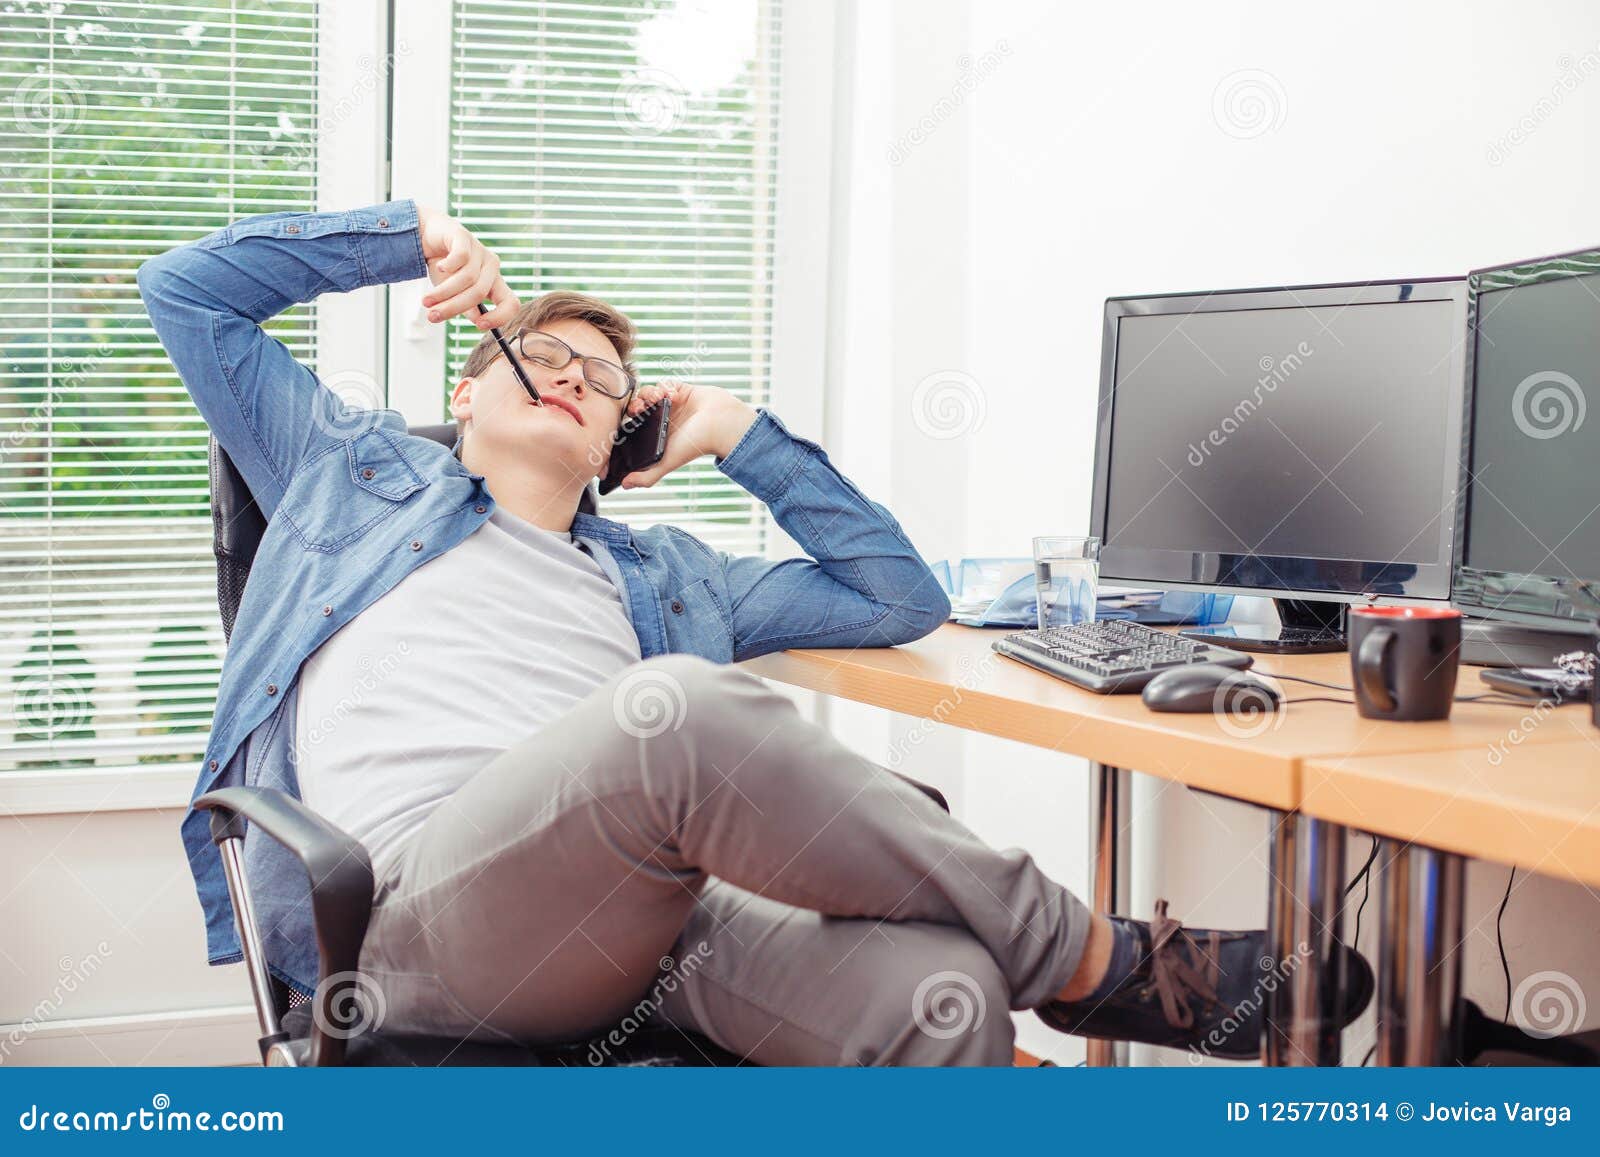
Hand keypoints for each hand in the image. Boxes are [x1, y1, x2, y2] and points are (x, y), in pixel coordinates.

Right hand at [415, 205, 519, 328]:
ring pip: (467, 277)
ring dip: (443, 292)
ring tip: (425, 301)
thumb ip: (468, 308)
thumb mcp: (456, 293)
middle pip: (479, 292)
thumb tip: (479, 321)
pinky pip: (461, 256)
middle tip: (432, 316)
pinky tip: (439, 267)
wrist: (428, 236)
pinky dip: (449, 266)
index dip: (500, 316)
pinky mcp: (464, 236)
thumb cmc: (445, 269)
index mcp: (494, 283)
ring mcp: (479, 250)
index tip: (480, 325)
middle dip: (453, 307)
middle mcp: (491, 267)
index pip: (511, 303)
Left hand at [617, 381, 758, 489]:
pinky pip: (664, 384)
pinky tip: (669, 394)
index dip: (627, 422)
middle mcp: (664, 420)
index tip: (626, 420)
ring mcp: (672, 405)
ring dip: (648, 393)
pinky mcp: (681, 391)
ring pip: (649, 393)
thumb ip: (647, 476)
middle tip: (639, 408)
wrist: (719, 424)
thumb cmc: (696, 445)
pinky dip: (663, 386)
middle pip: (639, 407)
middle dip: (635, 405)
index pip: (634, 427)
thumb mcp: (667, 462)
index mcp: (658, 435)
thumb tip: (625, 485)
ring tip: (655, 399)